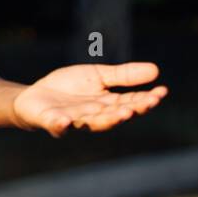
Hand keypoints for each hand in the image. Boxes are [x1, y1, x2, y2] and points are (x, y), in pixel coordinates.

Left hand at [11, 63, 167, 137]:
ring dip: (109, 119)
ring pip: (93, 123)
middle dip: (133, 110)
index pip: (130, 103)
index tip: (162, 91)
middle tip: (148, 103)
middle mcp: (94, 116)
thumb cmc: (69, 88)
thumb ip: (123, 76)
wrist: (35, 96)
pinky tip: (66, 121)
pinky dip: (61, 125)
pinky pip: (57, 126)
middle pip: (116, 115)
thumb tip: (156, 70)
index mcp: (107, 105)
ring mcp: (74, 121)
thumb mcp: (98, 76)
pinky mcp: (51, 121)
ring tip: (124, 113)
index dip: (146, 99)